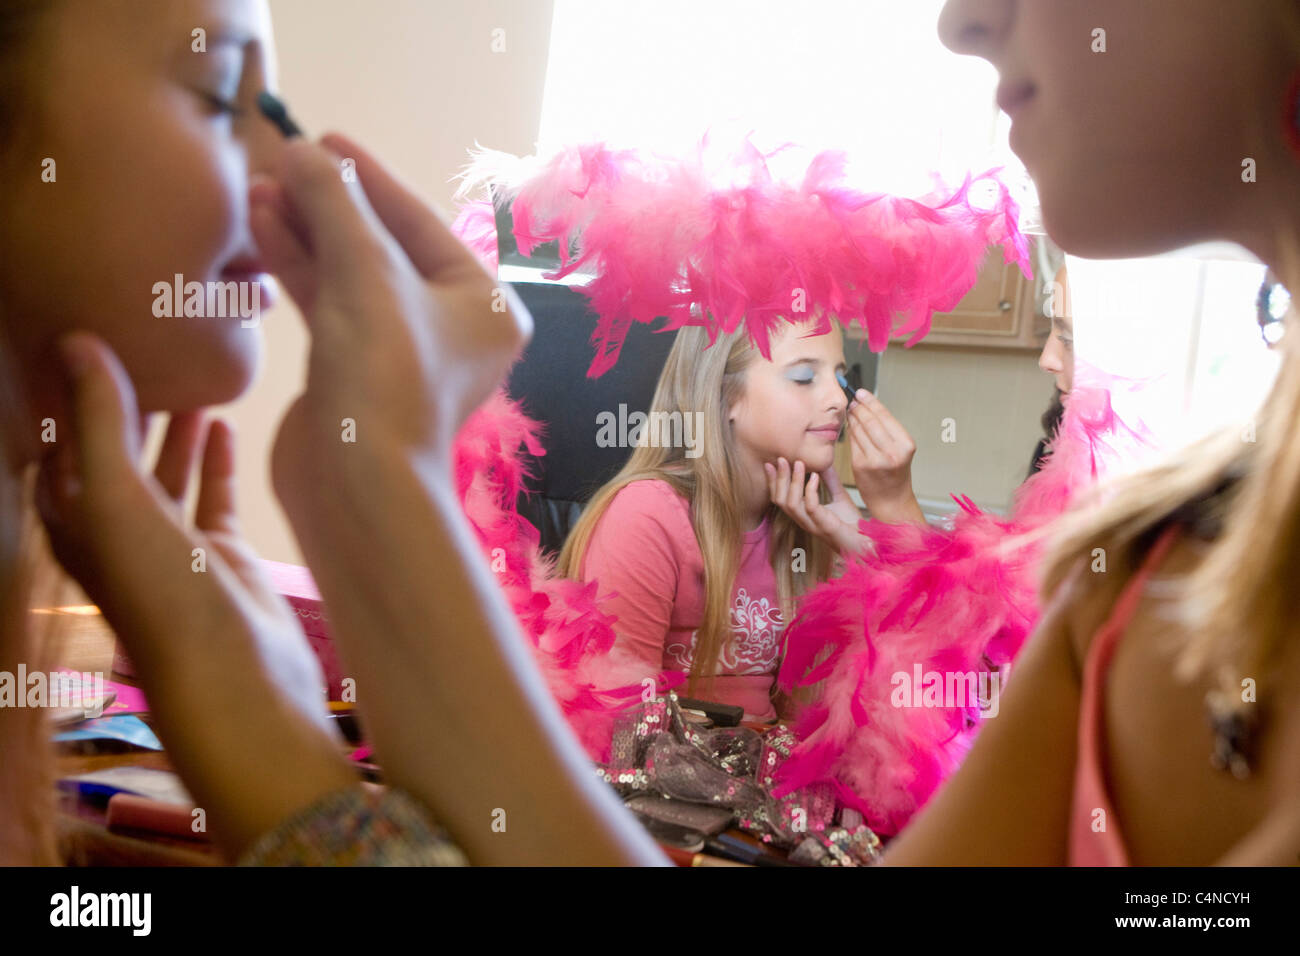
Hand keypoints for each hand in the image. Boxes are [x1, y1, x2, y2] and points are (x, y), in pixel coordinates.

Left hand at [35, 333, 353, 857]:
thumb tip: (76, 339)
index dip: (66, 394)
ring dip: (172, 424)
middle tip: (143, 339)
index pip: (59, 444)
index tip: (82, 334)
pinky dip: (215, 458)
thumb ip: (99, 421)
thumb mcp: (117, 501)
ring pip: (165, 469)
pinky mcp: (221, 553)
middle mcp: (116, 532)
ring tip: (188, 372)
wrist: (237, 677)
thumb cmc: (163, 595)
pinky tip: (224, 423)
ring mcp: (172, 543)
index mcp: (74, 523)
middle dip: (124, 400)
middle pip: (113, 452)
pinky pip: (212, 493)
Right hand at [248, 132, 531, 500]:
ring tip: (259, 189)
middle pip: (383, 246)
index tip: (321, 138)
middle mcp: (452, 327)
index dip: (367, 177)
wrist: (355, 485)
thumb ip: (335, 206)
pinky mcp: (356, 374)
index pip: (419, 222)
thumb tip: (304, 152)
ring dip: (306, 232)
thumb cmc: (384, 375)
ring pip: (350, 275)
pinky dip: (299, 270)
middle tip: (279, 162)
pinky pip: (328, 306)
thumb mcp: (365, 274)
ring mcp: (401, 352)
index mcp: (486, 305)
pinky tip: (264, 229)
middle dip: (329, 204)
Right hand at [764, 457, 869, 555]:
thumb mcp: (838, 495)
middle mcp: (804, 521)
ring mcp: (813, 525)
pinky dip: (810, 490)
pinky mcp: (825, 526)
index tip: (770, 464)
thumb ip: (829, 480)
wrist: (866, 542)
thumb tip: (823, 461)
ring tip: (798, 463)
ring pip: (791, 504)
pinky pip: (811, 507)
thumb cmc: (851, 523)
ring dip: (792, 482)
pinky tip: (814, 477)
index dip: (773, 482)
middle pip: (781, 501)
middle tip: (781, 459)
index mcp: (803, 515)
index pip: (781, 498)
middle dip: (778, 479)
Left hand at [845, 389, 924, 524]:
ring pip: (858, 430)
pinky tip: (849, 426)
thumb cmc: (894, 473)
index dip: (870, 401)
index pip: (884, 416)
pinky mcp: (860, 466)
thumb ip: (886, 429)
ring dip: (852, 417)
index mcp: (905, 444)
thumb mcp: (899, 449)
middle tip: (852, 399)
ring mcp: (874, 459)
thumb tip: (868, 406)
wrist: (891, 500)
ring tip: (850, 410)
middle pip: (870, 420)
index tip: (861, 392)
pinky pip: (852, 442)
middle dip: (858, 407)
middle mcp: (891, 452)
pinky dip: (850, 432)